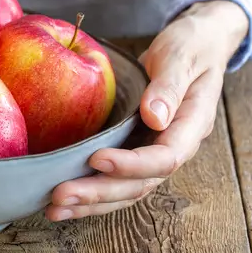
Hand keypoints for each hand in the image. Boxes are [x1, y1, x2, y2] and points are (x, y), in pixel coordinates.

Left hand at [45, 0, 248, 220]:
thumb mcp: (182, 56)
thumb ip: (169, 86)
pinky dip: (92, 191)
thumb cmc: (190, 45)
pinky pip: (116, 178)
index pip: (164, 159)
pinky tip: (66, 200)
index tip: (95, 158)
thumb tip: (155, 117)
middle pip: (139, 184)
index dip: (130, 164)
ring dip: (91, 202)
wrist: (196, 44)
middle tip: (60, 195)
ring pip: (126, 189)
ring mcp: (155, 150)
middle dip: (99, 192)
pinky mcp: (137, 147)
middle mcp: (174, 146)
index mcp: (191, 126)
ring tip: (55, 209)